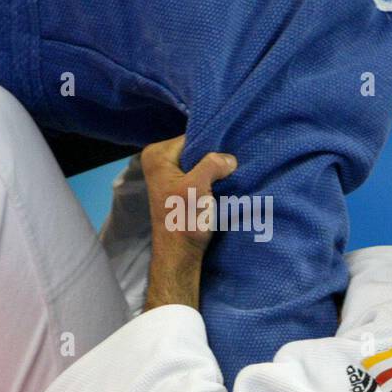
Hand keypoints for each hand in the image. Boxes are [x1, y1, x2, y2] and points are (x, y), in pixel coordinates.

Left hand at [141, 136, 237, 259]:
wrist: (180, 254)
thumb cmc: (183, 221)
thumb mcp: (197, 188)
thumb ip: (212, 165)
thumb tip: (230, 159)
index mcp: (156, 155)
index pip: (192, 136)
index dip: (213, 144)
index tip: (232, 151)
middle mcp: (158, 161)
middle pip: (196, 149)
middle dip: (214, 157)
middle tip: (234, 163)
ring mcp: (168, 175)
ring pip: (200, 163)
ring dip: (215, 170)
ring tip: (232, 173)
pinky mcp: (179, 188)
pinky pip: (200, 175)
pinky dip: (212, 180)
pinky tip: (224, 183)